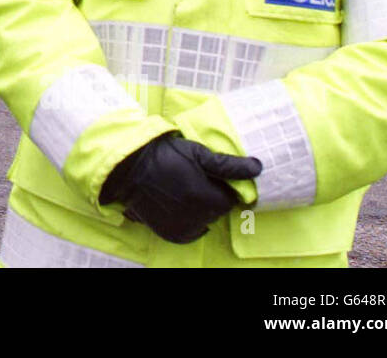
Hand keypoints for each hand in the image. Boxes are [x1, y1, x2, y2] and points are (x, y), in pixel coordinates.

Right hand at [100, 133, 261, 243]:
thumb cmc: (165, 155)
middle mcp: (197, 217)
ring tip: (183, 191)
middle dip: (211, 198)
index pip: (230, 199)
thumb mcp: (197, 153)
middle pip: (217, 211)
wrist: (128, 168)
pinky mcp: (171, 233)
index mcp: (206, 196)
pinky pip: (190, 232)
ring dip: (200, 210)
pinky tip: (178, 205)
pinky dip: (189, 222)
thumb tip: (258, 167)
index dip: (222, 186)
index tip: (208, 176)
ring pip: (205, 221)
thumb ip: (229, 164)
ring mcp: (183, 227)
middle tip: (193, 180)